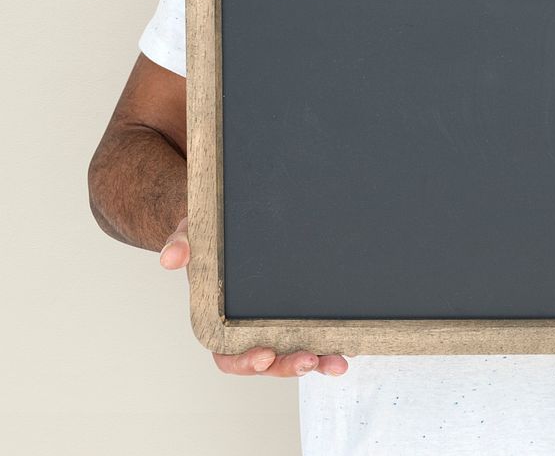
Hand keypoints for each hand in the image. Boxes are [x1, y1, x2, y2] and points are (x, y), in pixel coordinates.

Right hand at [159, 217, 350, 377]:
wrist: (226, 224)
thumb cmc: (205, 238)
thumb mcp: (190, 235)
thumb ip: (181, 245)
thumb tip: (171, 257)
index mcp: (217, 322)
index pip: (228, 355)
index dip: (246, 361)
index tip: (264, 356)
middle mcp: (247, 329)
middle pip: (268, 362)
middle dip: (289, 365)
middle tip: (311, 360)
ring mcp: (272, 323)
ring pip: (293, 352)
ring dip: (316, 360)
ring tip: (338, 362)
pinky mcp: (293, 310)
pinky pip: (310, 332)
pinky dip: (328, 340)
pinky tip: (349, 342)